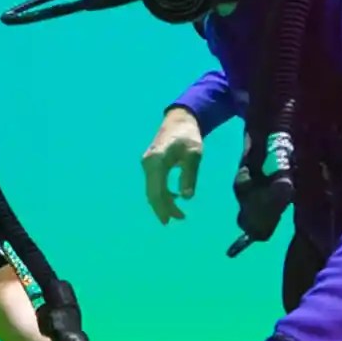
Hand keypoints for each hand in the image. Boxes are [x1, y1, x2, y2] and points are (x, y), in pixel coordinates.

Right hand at [141, 107, 202, 223]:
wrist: (179, 119)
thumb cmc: (188, 136)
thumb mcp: (194, 155)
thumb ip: (189, 175)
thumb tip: (186, 198)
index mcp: (156, 161)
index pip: (156, 190)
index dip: (162, 207)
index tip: (170, 220)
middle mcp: (148, 164)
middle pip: (152, 193)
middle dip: (163, 208)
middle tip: (179, 219)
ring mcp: (147, 164)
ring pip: (152, 189)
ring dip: (164, 202)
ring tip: (179, 213)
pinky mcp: (151, 164)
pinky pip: (154, 183)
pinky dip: (163, 193)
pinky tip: (175, 197)